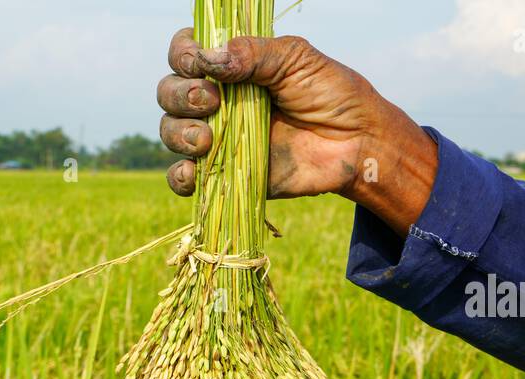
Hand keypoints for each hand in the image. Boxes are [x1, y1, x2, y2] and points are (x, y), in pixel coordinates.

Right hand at [157, 28, 437, 235]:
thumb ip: (254, 54)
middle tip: (212, 103)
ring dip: (178, 134)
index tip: (199, 63)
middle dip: (180, 96)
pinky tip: (194, 172)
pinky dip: (179, 177)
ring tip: (207, 140)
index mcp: (231, 67)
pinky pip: (184, 178)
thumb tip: (209, 58)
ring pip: (170, 132)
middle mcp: (217, 101)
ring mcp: (217, 139)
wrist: (355, 145)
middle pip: (169, 92)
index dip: (183, 55)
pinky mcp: (223, 174)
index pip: (186, 54)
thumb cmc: (332, 95)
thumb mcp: (296, 60)